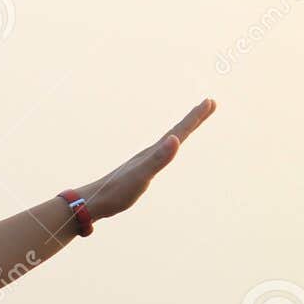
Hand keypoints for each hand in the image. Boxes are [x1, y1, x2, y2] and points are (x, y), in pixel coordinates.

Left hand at [77, 98, 215, 220]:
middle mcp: (149, 153)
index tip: (210, 101)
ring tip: (192, 122)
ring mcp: (144, 162)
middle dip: (194, 118)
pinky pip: (160, 154)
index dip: (195, 117)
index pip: (179, 131)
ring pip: (168, 141)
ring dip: (182, 130)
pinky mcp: (139, 171)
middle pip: (176, 131)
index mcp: (152, 152)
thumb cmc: (117, 191)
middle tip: (210, 104)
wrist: (93, 202)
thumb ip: (158, 158)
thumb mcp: (141, 176)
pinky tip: (168, 148)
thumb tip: (175, 138)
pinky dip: (169, 147)